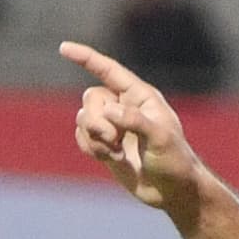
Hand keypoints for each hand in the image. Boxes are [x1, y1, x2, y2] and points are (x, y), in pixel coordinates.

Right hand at [64, 44, 206, 219]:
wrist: (172, 191)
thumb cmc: (175, 161)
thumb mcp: (161, 139)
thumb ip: (135, 121)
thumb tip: (108, 110)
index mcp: (140, 96)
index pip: (109, 70)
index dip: (86, 58)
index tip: (64, 48)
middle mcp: (124, 106)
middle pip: (91, 98)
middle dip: (96, 121)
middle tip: (115, 140)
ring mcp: (113, 125)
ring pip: (83, 118)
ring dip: (95, 139)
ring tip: (117, 154)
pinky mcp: (104, 144)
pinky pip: (82, 137)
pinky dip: (91, 149)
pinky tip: (112, 159)